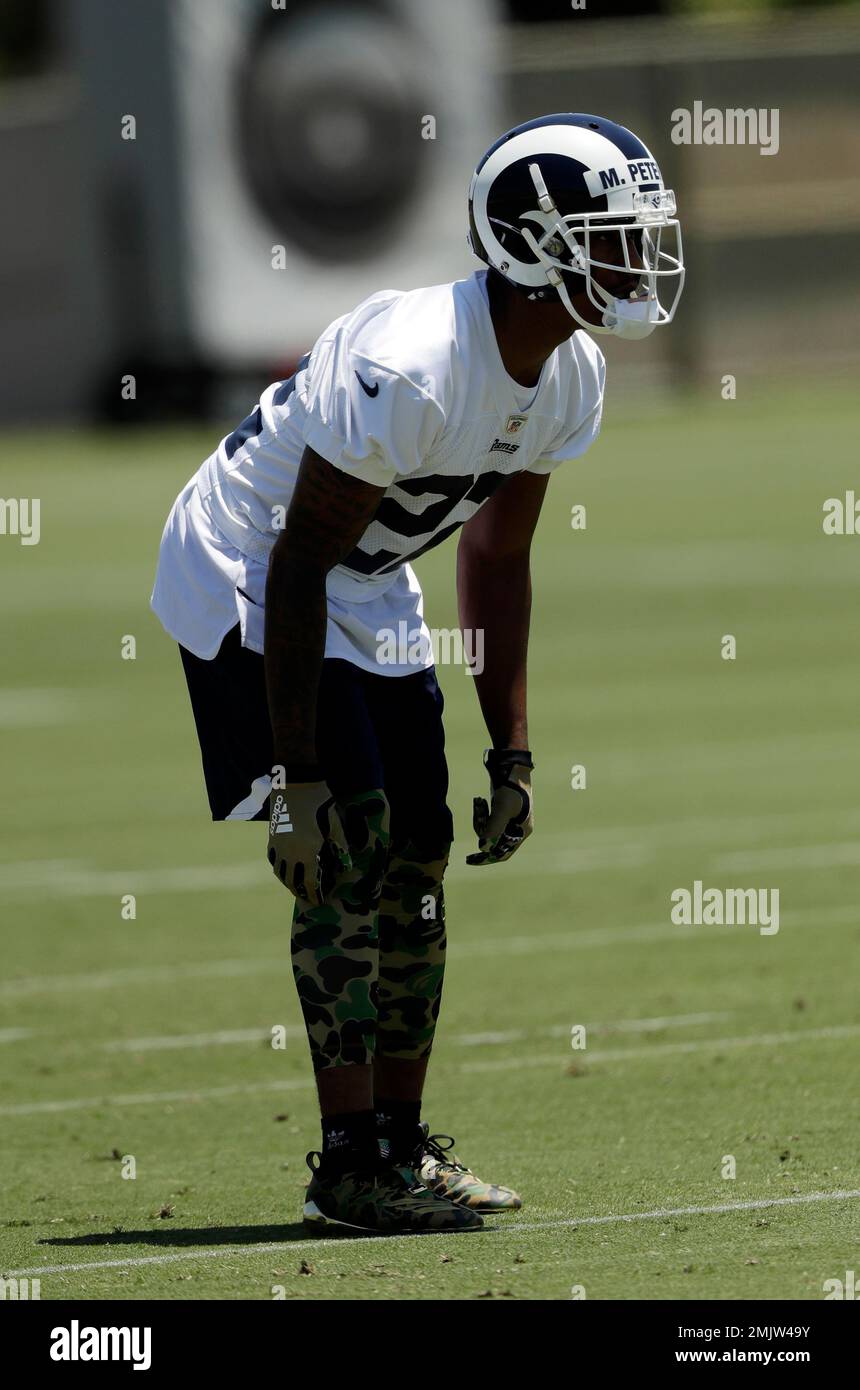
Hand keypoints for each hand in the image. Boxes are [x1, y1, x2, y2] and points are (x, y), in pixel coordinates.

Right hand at [267, 778, 350, 903]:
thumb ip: (340, 847)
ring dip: (288, 882)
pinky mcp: (271, 837)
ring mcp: (278, 846)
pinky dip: (279, 868)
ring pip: (280, 873)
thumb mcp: (335, 825)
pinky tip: (284, 869)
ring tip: (296, 886)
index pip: (310, 882)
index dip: (314, 894)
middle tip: (308, 898)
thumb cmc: (320, 802)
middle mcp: (289, 854)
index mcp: (307, 852)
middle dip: (301, 892)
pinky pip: (273, 860)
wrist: (297, 783)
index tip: (319, 902)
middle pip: (293, 881)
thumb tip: (345, 867)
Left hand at [466, 748, 533, 865]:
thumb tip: (483, 846)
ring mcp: (509, 817)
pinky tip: (478, 800)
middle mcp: (517, 827)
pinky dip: (481, 813)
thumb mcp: (502, 808)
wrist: (511, 765)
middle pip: (495, 841)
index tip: (472, 860)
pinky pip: (488, 818)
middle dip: (482, 836)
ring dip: (480, 819)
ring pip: (489, 829)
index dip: (489, 859)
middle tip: (471, 842)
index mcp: (521, 830)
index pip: (504, 852)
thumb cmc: (511, 787)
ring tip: (478, 803)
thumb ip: (493, 828)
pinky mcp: (501, 809)